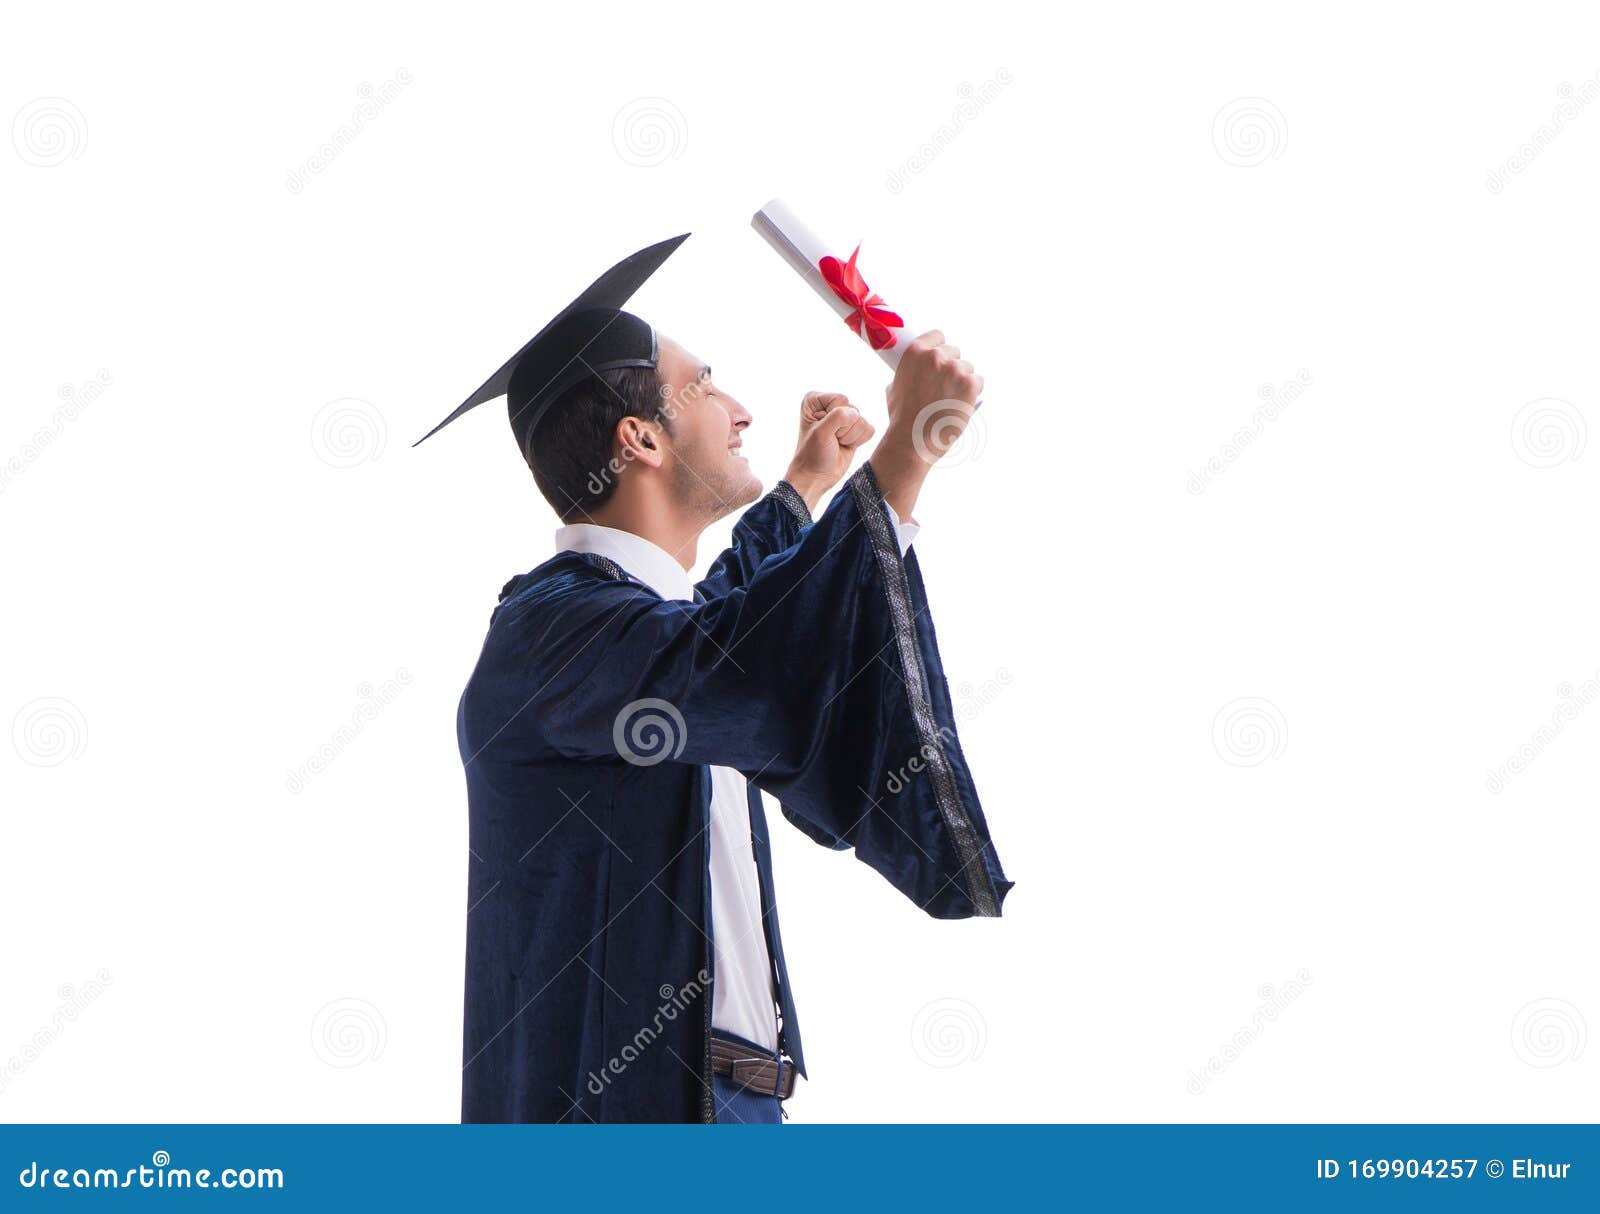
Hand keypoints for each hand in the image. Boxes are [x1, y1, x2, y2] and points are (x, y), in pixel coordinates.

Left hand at [784, 391, 874, 510]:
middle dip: (844, 430)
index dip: (835, 419)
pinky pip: (869, 429)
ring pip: (862, 420)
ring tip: (837, 443)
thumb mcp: (821, 434)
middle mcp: (830, 404)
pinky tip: (845, 446)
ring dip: (850, 437)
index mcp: (815, 399)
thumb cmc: (812, 455)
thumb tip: (856, 414)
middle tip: (831, 440)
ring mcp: (844, 416)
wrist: (816, 477)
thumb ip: (838, 418)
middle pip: (853, 410)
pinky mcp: (855, 428)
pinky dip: (858, 441)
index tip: (823, 432)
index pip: (841, 399)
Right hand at [882, 330, 982, 459]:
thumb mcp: (893, 388)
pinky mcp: (970, 384)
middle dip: (952, 366)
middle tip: (946, 386)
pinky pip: (978, 381)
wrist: (913, 441)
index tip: (940, 359)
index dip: (940, 347)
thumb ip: (906, 374)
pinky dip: (974, 392)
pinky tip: (963, 403)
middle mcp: (935, 356)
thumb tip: (912, 374)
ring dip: (963, 380)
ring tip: (952, 400)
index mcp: (915, 352)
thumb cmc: (901, 419)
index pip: (937, 336)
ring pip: (967, 368)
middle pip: (954, 352)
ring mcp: (954, 369)